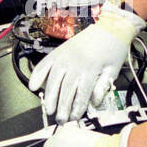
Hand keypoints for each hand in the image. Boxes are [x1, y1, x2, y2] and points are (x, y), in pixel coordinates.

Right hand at [28, 2, 144, 121]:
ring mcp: (65, 57)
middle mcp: (75, 63)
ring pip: (53, 80)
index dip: (76, 109)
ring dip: (49, 97)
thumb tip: (94, 103)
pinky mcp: (59, 51)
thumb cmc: (113, 48)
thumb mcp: (113, 70)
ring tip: (48, 109)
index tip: (74, 118)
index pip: (81, 95)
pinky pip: (45, 64)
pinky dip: (37, 75)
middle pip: (65, 90)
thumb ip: (102, 87)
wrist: (110, 26)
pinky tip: (33, 86)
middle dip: (62, 107)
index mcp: (90, 69)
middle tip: (60, 120)